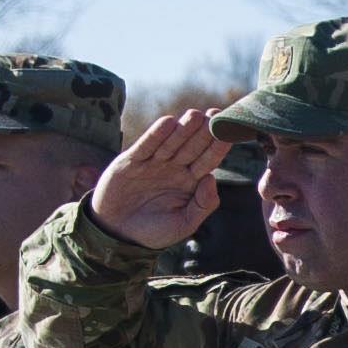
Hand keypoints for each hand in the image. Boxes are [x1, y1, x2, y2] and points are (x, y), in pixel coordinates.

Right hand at [90, 109, 228, 249]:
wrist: (116, 233)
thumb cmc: (153, 231)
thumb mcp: (183, 225)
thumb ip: (202, 206)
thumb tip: (213, 179)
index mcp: (191, 181)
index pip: (208, 160)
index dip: (218, 145)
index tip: (230, 132)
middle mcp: (175, 167)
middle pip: (192, 146)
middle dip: (204, 131)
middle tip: (216, 114)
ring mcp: (153, 162)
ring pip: (172, 142)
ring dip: (183, 128)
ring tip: (195, 115)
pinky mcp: (132, 160)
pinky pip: (146, 145)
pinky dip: (156, 135)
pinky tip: (168, 122)